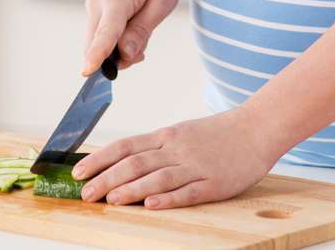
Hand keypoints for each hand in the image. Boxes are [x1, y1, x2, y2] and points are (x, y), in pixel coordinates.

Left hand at [74, 109, 279, 208]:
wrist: (257, 128)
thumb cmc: (218, 133)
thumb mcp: (182, 133)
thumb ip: (156, 147)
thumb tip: (123, 162)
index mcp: (167, 136)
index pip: (125, 146)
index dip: (99, 159)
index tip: (78, 172)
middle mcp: (176, 149)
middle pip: (135, 163)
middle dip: (106, 178)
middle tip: (86, 194)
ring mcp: (195, 166)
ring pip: (157, 177)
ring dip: (131, 189)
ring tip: (110, 200)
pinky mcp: (214, 182)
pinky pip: (188, 191)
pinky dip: (168, 199)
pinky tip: (151, 206)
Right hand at [82, 0, 182, 74]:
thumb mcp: (163, 3)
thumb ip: (141, 30)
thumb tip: (124, 56)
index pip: (106, 32)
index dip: (97, 54)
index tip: (87, 71)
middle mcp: (98, 0)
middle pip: (98, 43)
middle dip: (118, 57)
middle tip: (143, 51)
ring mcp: (93, 3)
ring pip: (97, 40)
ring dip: (117, 49)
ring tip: (141, 30)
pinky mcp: (93, 6)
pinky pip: (99, 33)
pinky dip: (114, 39)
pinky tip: (131, 26)